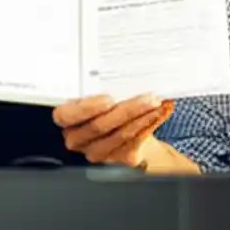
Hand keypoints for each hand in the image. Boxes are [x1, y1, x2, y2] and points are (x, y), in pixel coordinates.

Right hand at [53, 93, 174, 166]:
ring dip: (143, 117)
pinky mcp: (119, 159)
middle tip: (147, 98)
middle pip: (100, 126)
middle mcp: (78, 139)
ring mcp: (98, 151)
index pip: (66, 116)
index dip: (86, 109)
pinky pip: (137, 141)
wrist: (123, 129)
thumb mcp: (97, 95)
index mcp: (67, 120)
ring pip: (122, 134)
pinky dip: (152, 123)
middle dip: (127, 110)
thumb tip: (122, 70)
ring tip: (157, 103)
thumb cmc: (106, 106)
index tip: (108, 99)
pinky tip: (162, 111)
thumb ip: (100, 87)